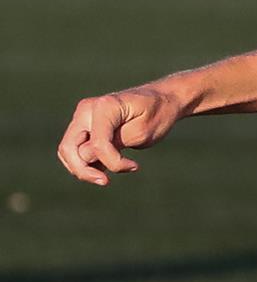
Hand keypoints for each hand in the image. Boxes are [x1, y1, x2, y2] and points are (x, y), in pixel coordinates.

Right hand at [56, 86, 184, 186]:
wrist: (163, 99)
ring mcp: (82, 116)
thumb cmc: (157, 114)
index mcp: (104, 106)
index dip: (112, 162)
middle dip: (84, 170)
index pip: (97, 144)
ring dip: (83, 168)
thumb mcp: (142, 132)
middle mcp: (87, 109)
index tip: (134, 166)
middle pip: (69, 148)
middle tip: (105, 181)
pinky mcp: (84, 125)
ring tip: (106, 175)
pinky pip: (75, 149)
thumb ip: (114, 146)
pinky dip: (85, 161)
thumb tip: (83, 158)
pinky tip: (105, 166)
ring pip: (68, 151)